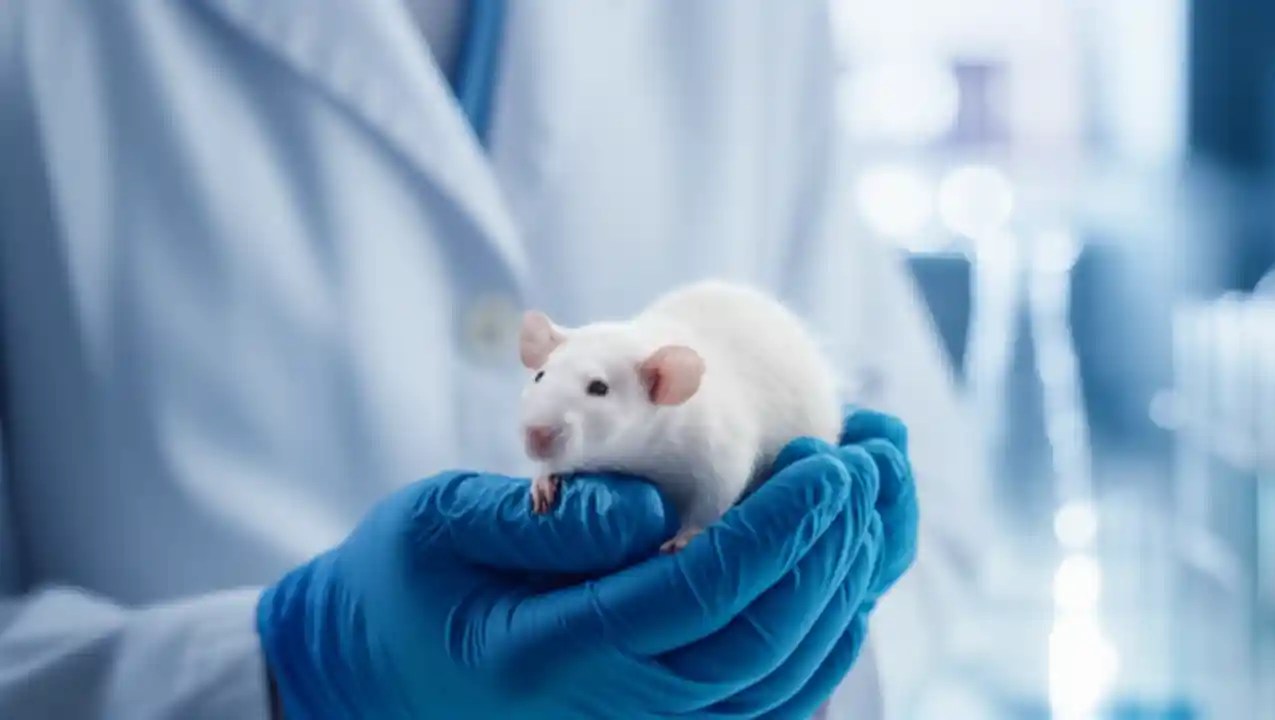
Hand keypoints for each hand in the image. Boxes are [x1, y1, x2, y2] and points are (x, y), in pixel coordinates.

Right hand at [256, 409, 916, 718]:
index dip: (777, 529)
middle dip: (829, 549)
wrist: (382, 672)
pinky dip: (823, 639)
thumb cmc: (406, 582)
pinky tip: (845, 570)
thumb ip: (542, 516)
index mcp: (550, 651)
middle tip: (866, 463)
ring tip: (872, 500)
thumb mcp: (440, 523)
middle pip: (758, 643)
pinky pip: (766, 703)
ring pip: (779, 681)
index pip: (697, 596)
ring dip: (844, 588)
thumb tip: (652, 508)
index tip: (827, 462)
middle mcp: (607, 708)